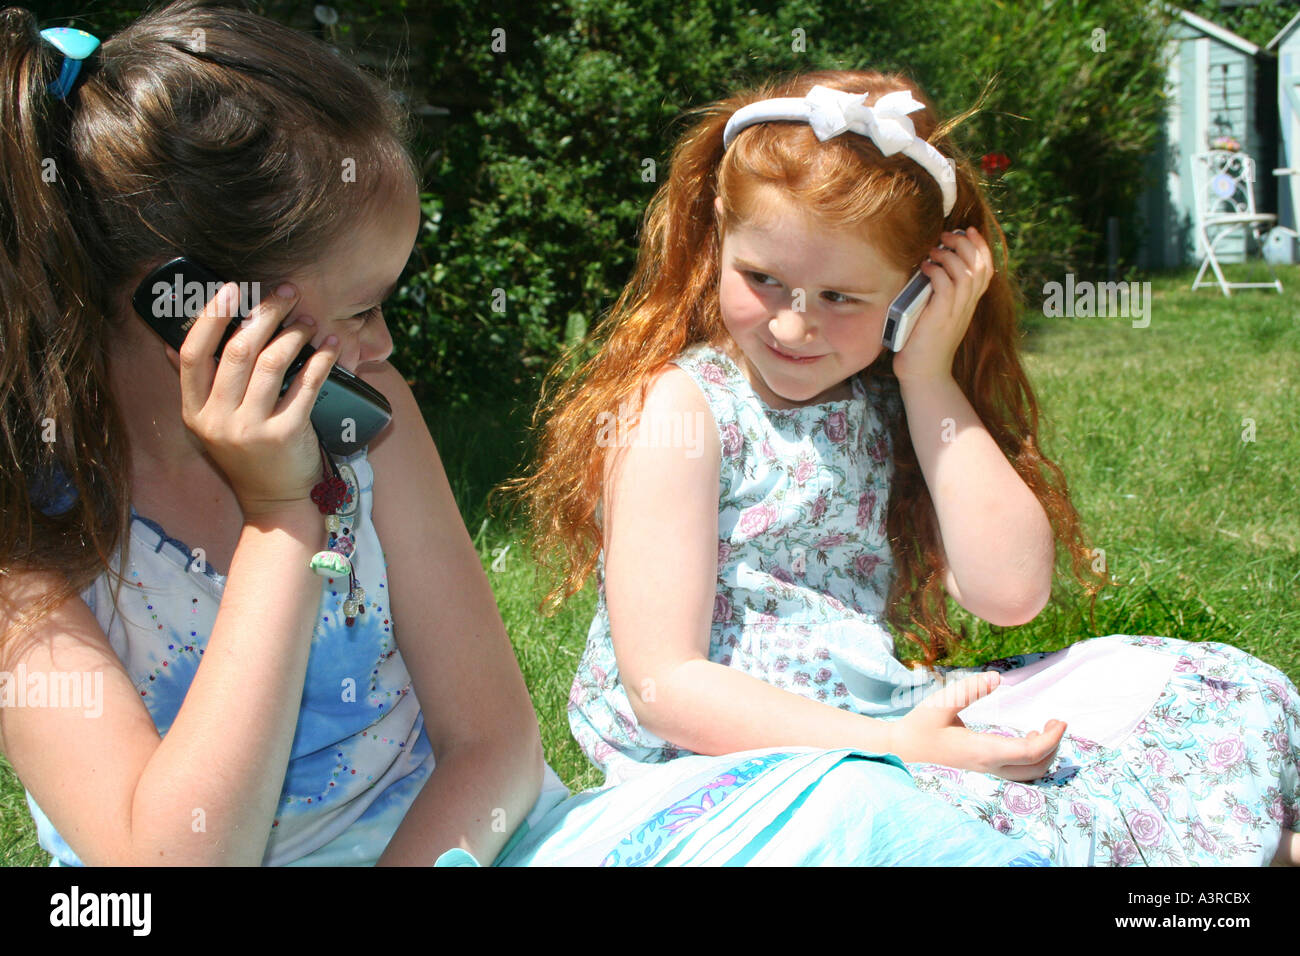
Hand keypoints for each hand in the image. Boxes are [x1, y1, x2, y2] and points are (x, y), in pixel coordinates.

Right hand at [162, 281, 340, 518]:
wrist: (276, 504)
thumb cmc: (248, 457)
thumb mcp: (211, 426)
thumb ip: (196, 386)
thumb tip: (169, 343)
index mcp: (194, 412)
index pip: (193, 354)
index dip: (210, 317)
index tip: (231, 288)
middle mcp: (218, 420)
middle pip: (238, 350)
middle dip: (264, 313)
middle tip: (285, 293)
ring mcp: (252, 429)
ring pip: (272, 362)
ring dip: (294, 333)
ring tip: (307, 319)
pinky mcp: (286, 435)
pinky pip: (306, 385)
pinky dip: (320, 360)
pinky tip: (330, 346)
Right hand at [887, 672, 1065, 781]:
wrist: (902, 748)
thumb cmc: (919, 725)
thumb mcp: (940, 703)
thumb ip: (968, 689)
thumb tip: (996, 677)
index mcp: (982, 751)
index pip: (1029, 752)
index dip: (1051, 739)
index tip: (1061, 720)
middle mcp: (988, 765)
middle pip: (1035, 768)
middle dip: (1053, 747)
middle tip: (1056, 722)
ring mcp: (985, 769)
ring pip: (1027, 774)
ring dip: (1043, 755)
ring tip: (1044, 729)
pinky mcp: (982, 766)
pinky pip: (1017, 770)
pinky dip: (1031, 758)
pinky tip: (1026, 739)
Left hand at [891, 227, 993, 386]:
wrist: (924, 374)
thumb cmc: (924, 344)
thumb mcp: (936, 313)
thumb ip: (938, 294)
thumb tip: (927, 267)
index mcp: (969, 303)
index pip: (986, 268)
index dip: (980, 246)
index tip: (968, 230)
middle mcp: (967, 306)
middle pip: (979, 265)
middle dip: (965, 243)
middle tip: (947, 235)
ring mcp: (956, 312)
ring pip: (966, 273)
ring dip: (949, 255)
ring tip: (934, 250)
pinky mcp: (941, 317)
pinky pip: (945, 286)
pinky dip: (936, 272)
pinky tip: (925, 267)